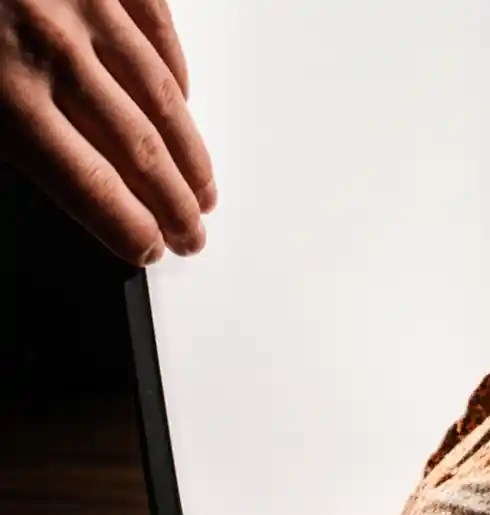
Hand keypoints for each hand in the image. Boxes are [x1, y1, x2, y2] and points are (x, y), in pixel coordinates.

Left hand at [0, 0, 213, 265]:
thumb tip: (42, 173)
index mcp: (0, 95)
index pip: (89, 184)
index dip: (129, 226)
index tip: (150, 248)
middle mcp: (52, 52)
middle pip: (139, 149)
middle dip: (174, 203)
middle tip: (193, 233)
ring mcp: (86, 5)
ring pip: (163, 96)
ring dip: (190, 151)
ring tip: (203, 187)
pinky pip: (158, 29)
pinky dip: (177, 73)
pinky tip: (185, 104)